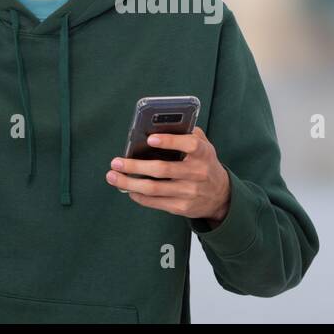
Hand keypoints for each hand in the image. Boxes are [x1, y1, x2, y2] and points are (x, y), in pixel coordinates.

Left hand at [108, 127, 230, 226]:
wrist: (220, 196)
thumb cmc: (204, 164)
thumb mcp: (204, 146)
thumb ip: (187, 133)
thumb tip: (159, 126)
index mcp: (203, 154)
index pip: (189, 145)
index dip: (170, 141)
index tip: (150, 138)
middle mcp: (197, 173)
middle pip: (162, 170)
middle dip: (135, 166)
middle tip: (116, 162)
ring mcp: (189, 192)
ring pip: (154, 188)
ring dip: (129, 183)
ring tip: (113, 176)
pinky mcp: (181, 207)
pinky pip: (155, 202)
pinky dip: (138, 195)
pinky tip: (128, 188)